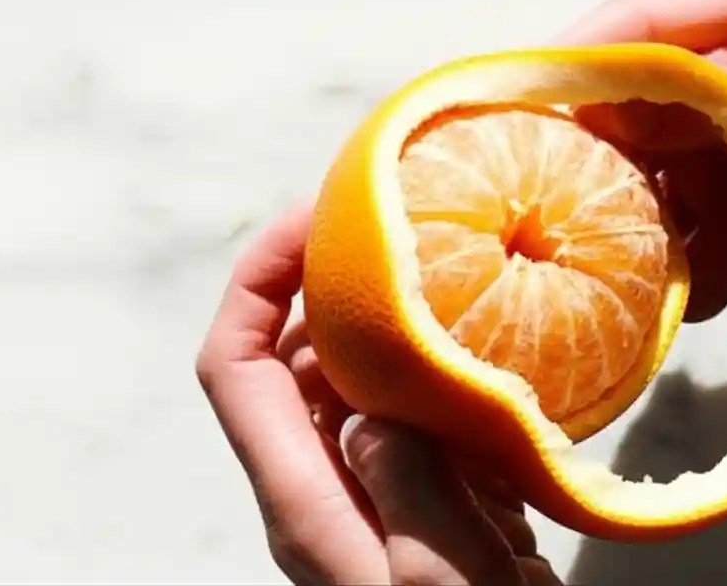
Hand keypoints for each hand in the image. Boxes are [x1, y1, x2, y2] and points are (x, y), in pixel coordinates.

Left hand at [196, 204, 562, 585]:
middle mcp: (323, 493)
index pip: (234, 371)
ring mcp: (373, 498)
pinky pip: (412, 417)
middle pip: (291, 362)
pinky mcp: (422, 503)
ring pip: (354, 382)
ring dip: (392, 330)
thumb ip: (404, 493)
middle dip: (331, 288)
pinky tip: (492, 362)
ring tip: (455, 279)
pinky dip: (438, 376)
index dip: (254, 282)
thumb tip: (370, 406)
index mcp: (306, 507)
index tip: (313, 219)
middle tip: (404, 230)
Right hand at [557, 0, 726, 317]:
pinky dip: (711, 257)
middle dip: (627, 173)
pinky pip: (688, 218)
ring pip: (653, 173)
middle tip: (612, 231)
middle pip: (629, 103)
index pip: (636, 22)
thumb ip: (717, 109)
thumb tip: (606, 108)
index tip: (511, 127)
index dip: (571, 71)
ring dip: (677, 229)